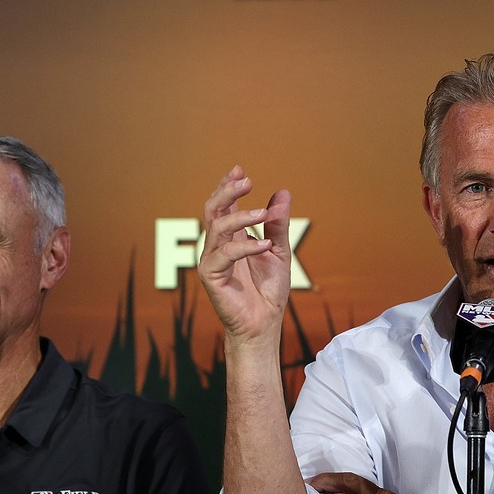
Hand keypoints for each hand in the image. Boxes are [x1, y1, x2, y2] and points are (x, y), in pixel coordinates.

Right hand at [198, 166, 291, 343]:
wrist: (263, 324)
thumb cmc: (268, 291)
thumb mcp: (279, 252)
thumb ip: (277, 224)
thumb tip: (282, 193)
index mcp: (230, 238)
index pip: (223, 206)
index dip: (227, 186)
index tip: (239, 170)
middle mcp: (217, 245)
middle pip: (213, 209)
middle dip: (227, 192)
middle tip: (246, 180)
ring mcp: (211, 259)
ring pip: (217, 227)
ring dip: (240, 216)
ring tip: (263, 213)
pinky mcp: (211, 276)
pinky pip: (225, 254)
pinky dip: (246, 247)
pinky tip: (264, 245)